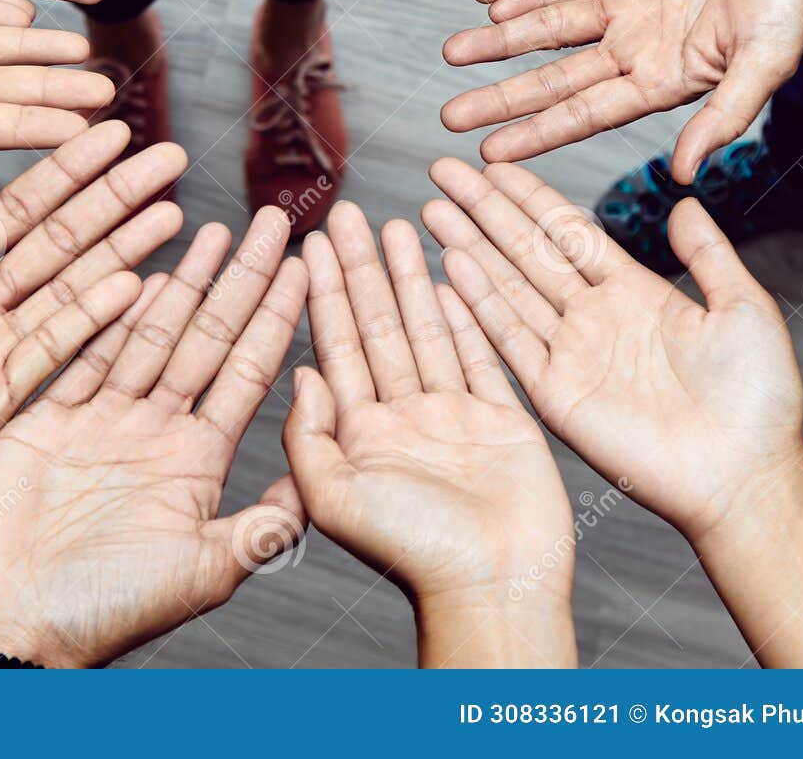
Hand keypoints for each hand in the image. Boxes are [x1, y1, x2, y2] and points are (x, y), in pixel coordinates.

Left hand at [0, 112, 189, 571]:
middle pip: (60, 241)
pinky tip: (136, 285)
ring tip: (173, 213)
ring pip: (70, 290)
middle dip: (115, 200)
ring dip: (122, 252)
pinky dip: (95, 321)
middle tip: (171, 159)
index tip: (115, 131)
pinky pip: (55, 353)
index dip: (68, 168)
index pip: (19, 204)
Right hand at [0, 208, 308, 666]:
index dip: (277, 316)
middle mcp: (153, 434)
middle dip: (240, 279)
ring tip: (210, 228)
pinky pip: (82, 352)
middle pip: (206, 338)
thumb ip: (261, 525)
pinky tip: (134, 272)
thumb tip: (318, 481)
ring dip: (182, 282)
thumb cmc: (101, 613)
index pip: (248, 371)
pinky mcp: (45, 419)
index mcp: (194, 465)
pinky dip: (105, 313)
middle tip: (271, 221)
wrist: (4, 626)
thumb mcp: (202, 571)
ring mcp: (99, 422)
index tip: (307, 265)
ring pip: (148, 333)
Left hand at [285, 204, 574, 665]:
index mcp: (358, 435)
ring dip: (411, 277)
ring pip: (425, 331)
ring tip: (398, 223)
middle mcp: (401, 419)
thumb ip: (307, 437)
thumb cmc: (413, 558)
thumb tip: (299, 372)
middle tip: (346, 211)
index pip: (336, 346)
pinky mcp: (503, 421)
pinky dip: (467, 314)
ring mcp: (452, 418)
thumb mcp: (334, 500)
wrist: (498, 591)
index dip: (323, 293)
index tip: (309, 242)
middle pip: (377, 325)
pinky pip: (482, 355)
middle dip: (361, 267)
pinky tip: (453, 273)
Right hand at [425, 157, 802, 542]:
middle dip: (483, 211)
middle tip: (443, 173)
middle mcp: (593, 318)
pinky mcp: (555, 393)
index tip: (494, 164)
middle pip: (525, 250)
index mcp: (634, 293)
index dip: (529, 196)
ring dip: (469, 247)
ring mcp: (570, 354)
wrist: (744, 474)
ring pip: (507, 287)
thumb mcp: (742, 309)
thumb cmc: (757, 401)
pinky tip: (451, 266)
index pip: (568, 231)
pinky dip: (477, 303)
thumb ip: (707, 256)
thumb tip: (685, 204)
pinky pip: (508, 339)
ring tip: (432, 210)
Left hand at [440, 0, 802, 181]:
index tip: (488, 155)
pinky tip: (487, 2)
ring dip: (500, 43)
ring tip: (451, 54)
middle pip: (553, 81)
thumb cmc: (797, 1)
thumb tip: (687, 174)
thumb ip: (724, 115)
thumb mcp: (766, 62)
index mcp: (662, 83)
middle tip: (446, 117)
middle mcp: (635, 53)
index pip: (584, 116)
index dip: (536, 134)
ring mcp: (627, 11)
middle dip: (500, 98)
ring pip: (548, 32)